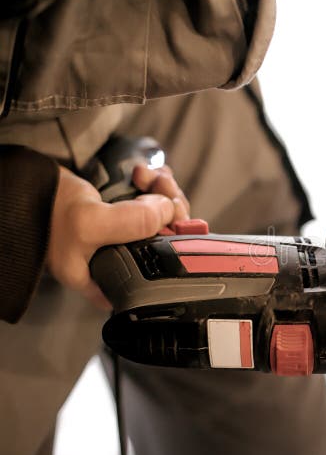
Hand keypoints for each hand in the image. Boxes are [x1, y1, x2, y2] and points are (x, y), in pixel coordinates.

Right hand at [47, 165, 188, 309]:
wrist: (19, 188)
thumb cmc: (45, 214)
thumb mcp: (90, 224)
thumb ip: (134, 223)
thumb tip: (170, 211)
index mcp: (113, 279)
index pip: (163, 267)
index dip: (178, 239)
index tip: (176, 214)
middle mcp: (122, 261)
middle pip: (169, 237)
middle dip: (170, 205)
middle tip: (159, 184)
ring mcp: (122, 237)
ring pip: (163, 216)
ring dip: (163, 190)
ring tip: (145, 175)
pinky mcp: (120, 216)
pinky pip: (151, 202)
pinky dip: (154, 186)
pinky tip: (143, 174)